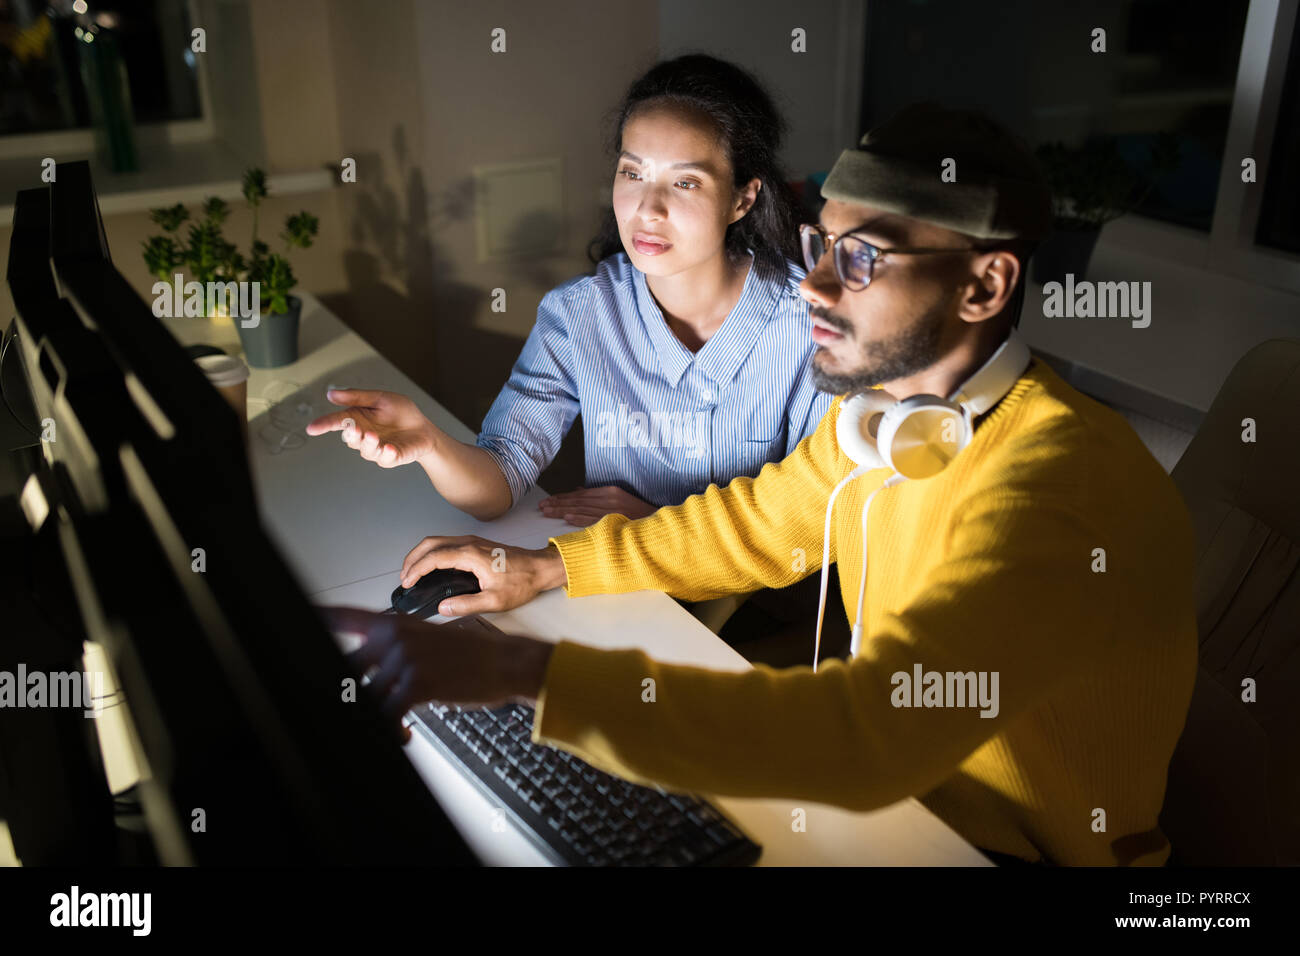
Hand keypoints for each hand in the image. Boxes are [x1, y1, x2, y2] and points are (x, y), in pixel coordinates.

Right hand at [305, 388, 435, 467]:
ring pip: (366, 450)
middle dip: (351, 434)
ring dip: (368, 444)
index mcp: (358, 420)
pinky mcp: (391, 457)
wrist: (424, 429)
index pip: (337, 422)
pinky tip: (389, 447)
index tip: (312, 428)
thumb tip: (330, 394)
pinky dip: (386, 454)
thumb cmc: (402, 413)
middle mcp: (364, 436)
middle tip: (354, 428)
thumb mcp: (380, 398)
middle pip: (350, 439)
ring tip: (373, 436)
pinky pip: (385, 459)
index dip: (324, 425)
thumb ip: (356, 397)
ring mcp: (377, 448)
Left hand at [323, 605, 553, 740]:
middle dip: (352, 694)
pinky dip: (392, 730)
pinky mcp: (414, 684)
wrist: (506, 661)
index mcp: (392, 622)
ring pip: (367, 696)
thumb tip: (366, 670)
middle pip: (348, 670)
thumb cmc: (471, 653)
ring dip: (380, 716)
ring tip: (394, 725)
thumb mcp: (428, 638)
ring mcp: (402, 659)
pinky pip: (386, 714)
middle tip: (371, 703)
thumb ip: (393, 646)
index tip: (300, 618)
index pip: (343, 617)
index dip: (317, 618)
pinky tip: (402, 735)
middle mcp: (392, 636)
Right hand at [399, 536, 566, 614]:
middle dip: (413, 558)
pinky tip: (432, 567)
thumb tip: (443, 608)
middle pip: (431, 543)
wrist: (540, 568)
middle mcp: (469, 543)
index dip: (416, 570)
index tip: (407, 582)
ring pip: (438, 541)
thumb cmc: (522, 582)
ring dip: (421, 554)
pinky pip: (447, 543)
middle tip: (404, 577)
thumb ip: (467, 605)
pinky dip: (433, 553)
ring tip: (412, 572)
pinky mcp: (476, 544)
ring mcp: (472, 541)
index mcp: (470, 554)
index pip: (434, 558)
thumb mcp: (494, 600)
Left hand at [538, 485, 655, 525]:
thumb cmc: (637, 513)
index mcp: (609, 491)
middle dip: (558, 503)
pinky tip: (568, 518)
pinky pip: (594, 519)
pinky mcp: (615, 520)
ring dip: (563, 510)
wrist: (657, 522)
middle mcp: (609, 498)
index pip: (580, 494)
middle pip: (578, 501)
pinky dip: (580, 518)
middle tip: (542, 507)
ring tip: (548, 512)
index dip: (563, 497)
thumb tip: (578, 490)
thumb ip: (597, 494)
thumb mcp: (618, 498)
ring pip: (582, 509)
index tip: (549, 500)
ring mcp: (612, 510)